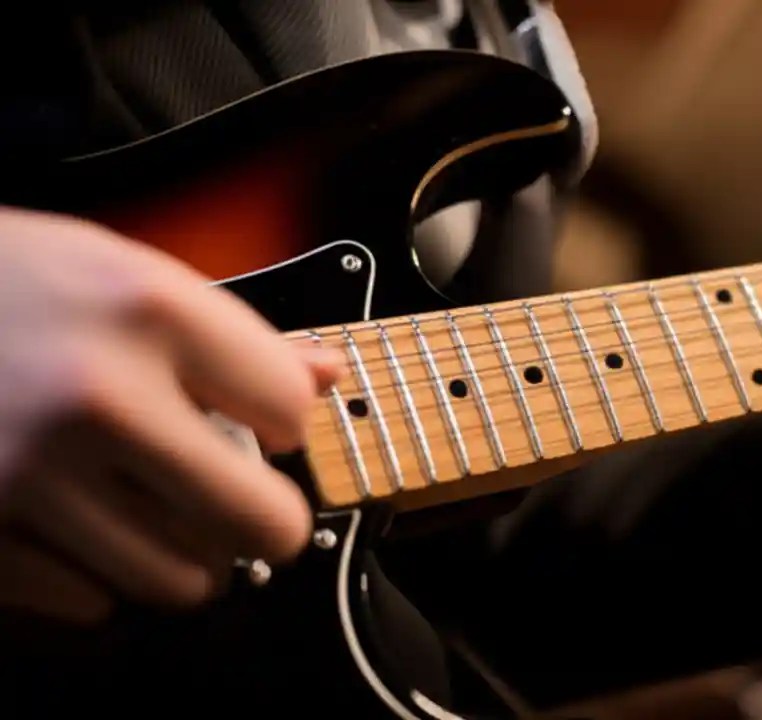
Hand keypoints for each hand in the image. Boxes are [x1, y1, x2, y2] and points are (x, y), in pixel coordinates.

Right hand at [0, 207, 343, 622]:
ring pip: (182, 582)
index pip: (289, 410)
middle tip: (247, 507)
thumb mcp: (120, 271)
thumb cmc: (8, 283)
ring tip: (161, 515)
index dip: (285, 421)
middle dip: (270, 522)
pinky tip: (79, 526)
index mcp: (145, 312)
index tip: (260, 420)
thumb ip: (230, 333)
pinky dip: (100, 578)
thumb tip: (325, 375)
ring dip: (188, 557)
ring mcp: (28, 476)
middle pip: (259, 523)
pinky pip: (91, 605)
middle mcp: (95, 397)